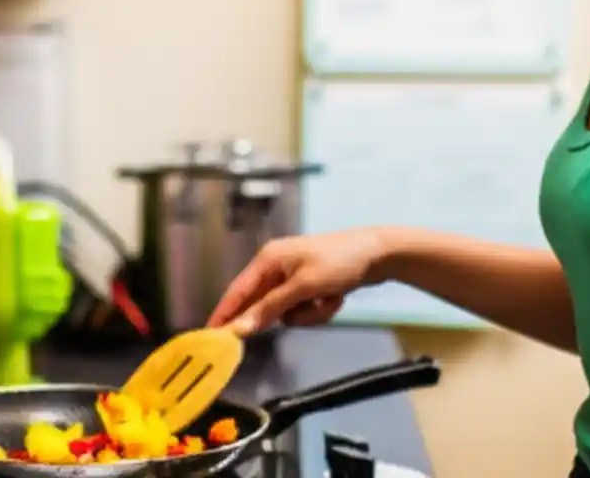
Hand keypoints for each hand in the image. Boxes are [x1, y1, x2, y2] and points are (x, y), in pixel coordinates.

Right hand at [207, 230, 388, 333]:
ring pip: (287, 312)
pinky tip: (336, 298)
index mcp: (268, 259)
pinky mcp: (310, 286)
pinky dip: (319, 309)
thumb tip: (240, 327)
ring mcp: (294, 277)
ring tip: (328, 300)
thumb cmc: (339, 263)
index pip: (237, 292)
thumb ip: (270, 308)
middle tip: (301, 311)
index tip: (210, 337)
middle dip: (287, 313)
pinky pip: (304, 310)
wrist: (379, 254)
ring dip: (308, 313)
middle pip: (264, 305)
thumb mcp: (303, 287)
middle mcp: (276, 267)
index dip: (224, 314)